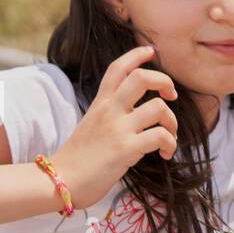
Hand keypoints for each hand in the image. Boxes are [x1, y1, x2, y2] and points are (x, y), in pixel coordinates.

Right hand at [50, 46, 178, 208]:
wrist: (61, 180)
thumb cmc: (78, 158)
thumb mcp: (91, 125)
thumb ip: (110, 115)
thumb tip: (134, 116)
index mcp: (100, 103)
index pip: (117, 68)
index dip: (136, 55)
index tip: (151, 51)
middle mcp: (109, 110)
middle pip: (142, 78)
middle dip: (164, 81)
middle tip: (172, 96)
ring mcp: (118, 128)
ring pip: (158, 107)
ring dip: (172, 121)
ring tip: (170, 136)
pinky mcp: (126, 149)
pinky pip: (161, 136)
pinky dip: (170, 144)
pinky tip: (165, 154)